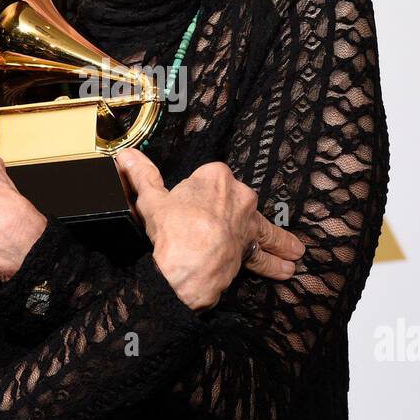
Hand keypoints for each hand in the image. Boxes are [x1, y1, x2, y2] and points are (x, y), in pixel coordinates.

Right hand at [114, 149, 305, 311]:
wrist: (190, 264)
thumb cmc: (171, 230)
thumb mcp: (151, 200)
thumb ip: (142, 175)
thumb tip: (126, 155)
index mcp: (215, 176)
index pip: (209, 180)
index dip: (197, 196)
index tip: (187, 209)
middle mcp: (239, 194)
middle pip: (237, 202)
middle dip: (236, 215)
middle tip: (228, 229)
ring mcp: (248, 221)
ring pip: (263, 228)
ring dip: (278, 240)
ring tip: (293, 250)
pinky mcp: (253, 246)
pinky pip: (267, 252)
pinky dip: (277, 259)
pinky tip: (289, 264)